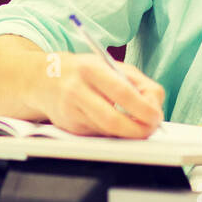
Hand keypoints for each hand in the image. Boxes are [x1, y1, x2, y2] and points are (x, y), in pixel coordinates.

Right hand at [37, 54, 164, 138]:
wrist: (44, 79)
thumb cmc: (83, 71)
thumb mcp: (110, 65)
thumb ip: (136, 82)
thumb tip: (154, 105)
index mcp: (91, 69)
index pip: (122, 92)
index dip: (143, 109)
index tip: (156, 116)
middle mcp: (77, 91)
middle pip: (113, 120)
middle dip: (138, 130)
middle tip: (151, 129)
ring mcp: (71, 112)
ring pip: (108, 132)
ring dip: (128, 133)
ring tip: (138, 125)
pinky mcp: (70, 129)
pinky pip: (100, 136)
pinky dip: (114, 133)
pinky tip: (116, 124)